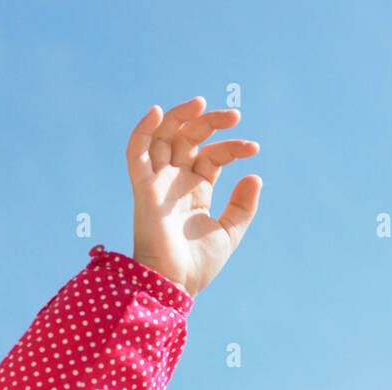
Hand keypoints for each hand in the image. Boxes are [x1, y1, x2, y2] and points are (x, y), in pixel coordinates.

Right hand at [126, 97, 261, 297]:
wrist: (175, 284)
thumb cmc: (198, 265)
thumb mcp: (229, 233)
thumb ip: (243, 206)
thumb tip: (255, 176)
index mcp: (196, 190)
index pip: (212, 156)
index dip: (231, 147)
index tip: (253, 148)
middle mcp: (176, 182)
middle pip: (189, 139)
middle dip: (210, 124)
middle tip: (235, 116)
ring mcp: (158, 183)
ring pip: (163, 138)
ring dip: (179, 116)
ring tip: (201, 103)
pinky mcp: (143, 189)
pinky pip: (136, 153)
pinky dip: (142, 131)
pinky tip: (158, 112)